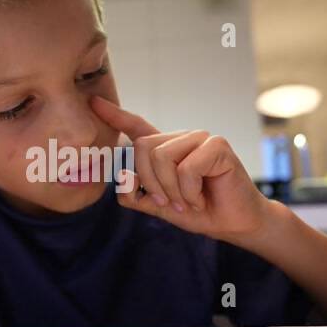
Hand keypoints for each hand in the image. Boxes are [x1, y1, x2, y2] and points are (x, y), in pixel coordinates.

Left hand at [90, 95, 273, 241]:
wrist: (234, 223)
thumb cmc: (201, 211)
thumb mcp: (161, 207)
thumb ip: (138, 196)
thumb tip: (121, 183)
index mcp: (167, 149)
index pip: (137, 127)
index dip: (115, 115)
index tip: (92, 102)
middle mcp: (181, 139)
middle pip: (142, 148)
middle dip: (151, 183)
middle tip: (169, 203)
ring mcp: (200, 139)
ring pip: (161, 157)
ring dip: (171, 191)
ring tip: (187, 202)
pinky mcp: (218, 145)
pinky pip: (186, 168)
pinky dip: (189, 192)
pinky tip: (201, 198)